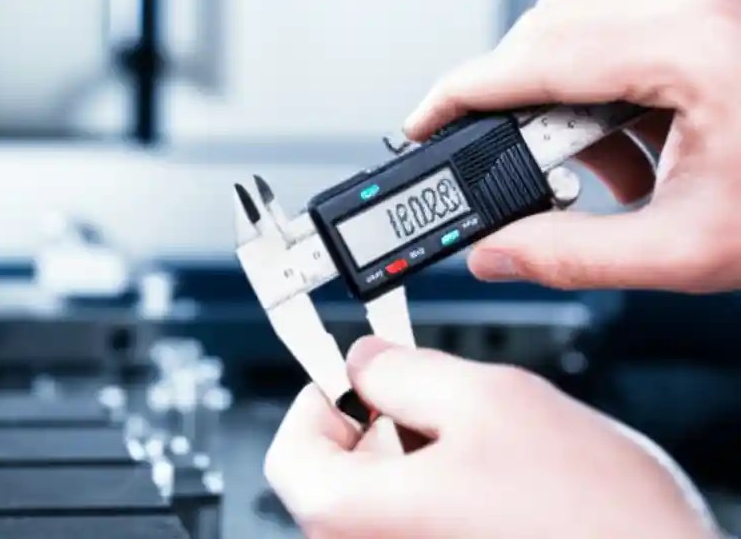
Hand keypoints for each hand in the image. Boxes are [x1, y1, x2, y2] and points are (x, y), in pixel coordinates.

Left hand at [265, 337, 720, 538]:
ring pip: (385, 503)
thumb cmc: (589, 521)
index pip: (292, 447)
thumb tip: (366, 359)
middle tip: (434, 401)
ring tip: (486, 449)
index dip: (321, 396)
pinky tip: (500, 486)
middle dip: (380, 426)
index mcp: (349, 517)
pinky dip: (445, 500)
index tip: (358, 374)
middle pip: (337, 477)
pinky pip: (420, 530)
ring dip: (420, 462)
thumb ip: (405, 369)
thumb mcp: (487, 399)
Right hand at [402, 0, 740, 291]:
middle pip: (545, 29)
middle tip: (511, 168)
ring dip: (561, 89)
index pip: (528, 58)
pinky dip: (605, 77)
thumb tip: (497, 255)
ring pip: (579, 19)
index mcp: (687, 44)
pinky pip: (624, 19)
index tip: (419, 127)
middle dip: (511, 99)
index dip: (457, 97)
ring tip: (597, 166)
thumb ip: (573, 256)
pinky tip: (634, 138)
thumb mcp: (692, 248)